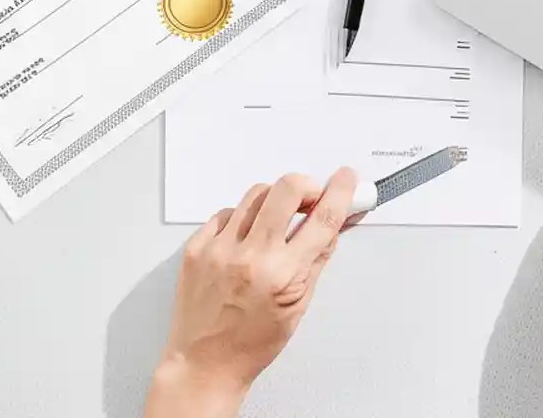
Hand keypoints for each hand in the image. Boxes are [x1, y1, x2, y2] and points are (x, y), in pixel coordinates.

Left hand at [144, 169, 357, 417]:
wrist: (204, 363)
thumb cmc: (251, 344)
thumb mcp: (298, 305)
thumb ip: (317, 258)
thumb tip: (333, 224)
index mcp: (282, 275)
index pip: (322, 220)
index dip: (340, 192)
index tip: (346, 179)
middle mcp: (250, 257)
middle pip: (287, 189)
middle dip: (306, 186)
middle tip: (311, 197)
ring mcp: (219, 250)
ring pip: (256, 195)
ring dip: (274, 201)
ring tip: (276, 222)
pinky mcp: (196, 248)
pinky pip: (226, 213)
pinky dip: (241, 218)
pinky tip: (245, 238)